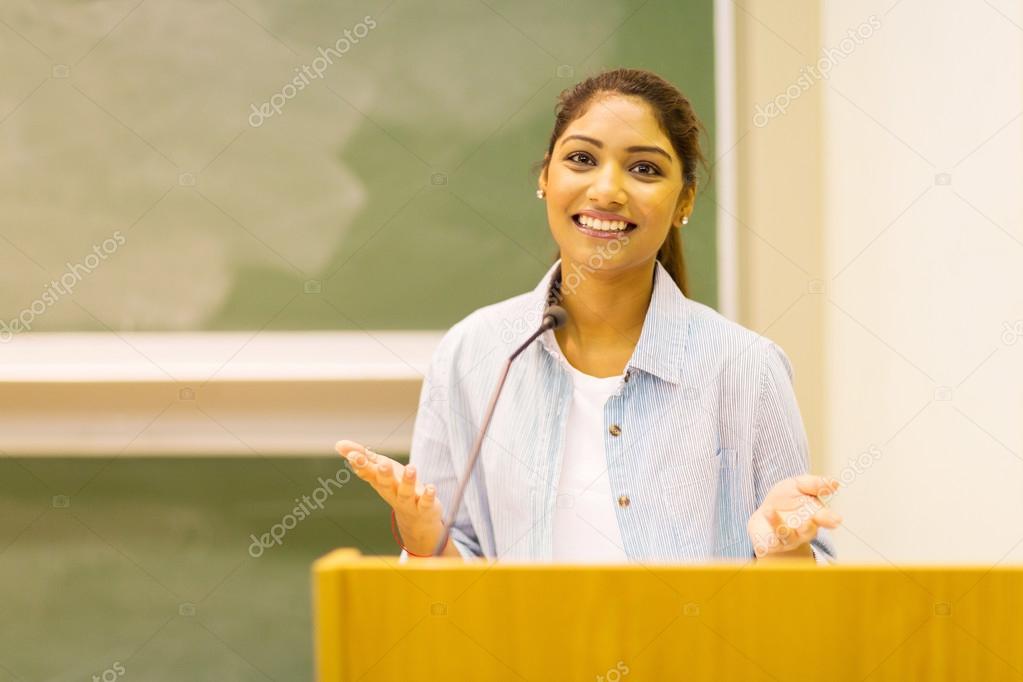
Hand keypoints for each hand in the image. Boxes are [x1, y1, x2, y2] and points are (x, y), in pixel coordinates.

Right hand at [335, 440, 446, 555]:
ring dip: (408, 481)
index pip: (368, 472)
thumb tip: (338, 444)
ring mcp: (408, 501)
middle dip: (384, 474)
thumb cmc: (395, 487)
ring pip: (406, 492)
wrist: (416, 519)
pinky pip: (426, 502)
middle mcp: (391, 492)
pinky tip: (431, 487)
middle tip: (383, 464)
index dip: (361, 464)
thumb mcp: (380, 469)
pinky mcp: (425, 507)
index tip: (353, 455)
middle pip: (386, 483)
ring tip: (411, 468)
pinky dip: (428, 496)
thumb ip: (363, 456)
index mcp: (379, 482)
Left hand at [747, 475, 842, 558]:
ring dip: (781, 525)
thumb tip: (834, 483)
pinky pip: (773, 539)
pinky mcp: (775, 544)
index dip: (830, 519)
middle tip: (809, 520)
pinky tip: (767, 513)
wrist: (763, 518)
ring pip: (789, 536)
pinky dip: (770, 525)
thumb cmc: (784, 501)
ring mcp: (790, 539)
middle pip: (809, 530)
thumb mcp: (797, 485)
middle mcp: (805, 530)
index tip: (836, 519)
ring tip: (771, 511)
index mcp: (815, 516)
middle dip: (808, 527)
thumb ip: (814, 484)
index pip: (825, 518)